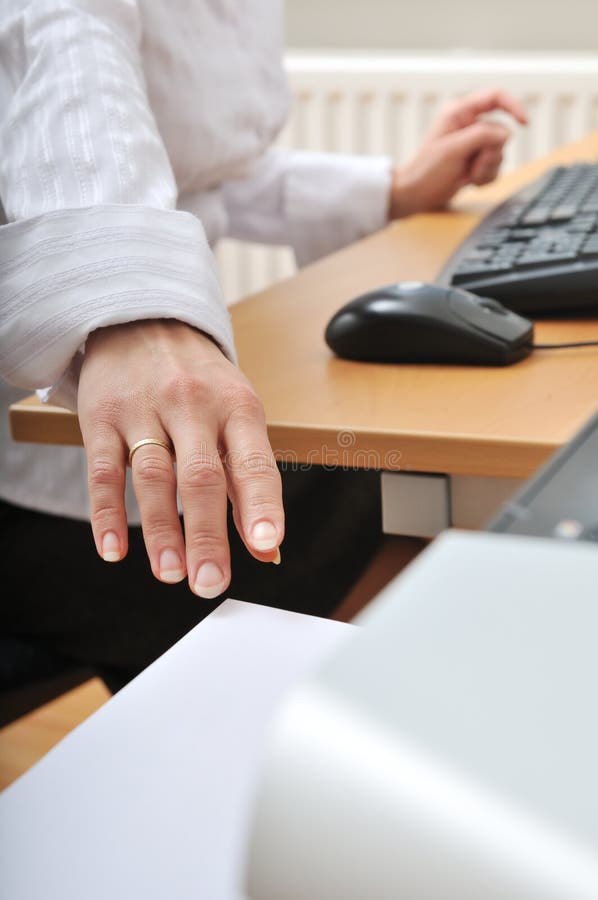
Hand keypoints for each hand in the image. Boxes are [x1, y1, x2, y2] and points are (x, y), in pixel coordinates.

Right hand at [78, 320, 283, 597]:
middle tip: (210, 583)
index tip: (268, 546)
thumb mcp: (237, 414)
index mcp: (237, 407)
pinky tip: (114, 550)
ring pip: (153, 477)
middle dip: (206, 535)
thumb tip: (268, 549)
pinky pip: (103, 471)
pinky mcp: (102, 417)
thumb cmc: (201, 380)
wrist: (143, 319)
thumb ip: (248, 481)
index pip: (253, 463)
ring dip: (161, 531)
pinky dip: (106, 514)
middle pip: (201, 477)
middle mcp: (193, 406)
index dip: (261, 506)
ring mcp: (144, 410)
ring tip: (170, 574)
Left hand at [389, 89, 527, 217]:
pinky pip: (495, 167)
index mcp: (459, 113)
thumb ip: (481, 136)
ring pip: (499, 152)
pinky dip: (486, 177)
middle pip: (501, 132)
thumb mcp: (453, 149)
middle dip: (490, 153)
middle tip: (471, 166)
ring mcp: (473, 145)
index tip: (524, 123)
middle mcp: (468, 125)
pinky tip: (469, 182)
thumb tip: (507, 133)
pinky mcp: (475, 162)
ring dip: (487, 168)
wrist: (415, 195)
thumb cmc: (426, 170)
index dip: (513, 106)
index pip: (495, 98)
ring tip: (467, 176)